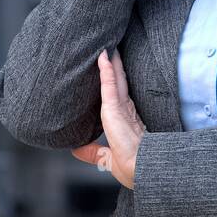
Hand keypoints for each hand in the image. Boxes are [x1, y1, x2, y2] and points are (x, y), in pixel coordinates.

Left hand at [71, 49, 146, 189]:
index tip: (108, 65)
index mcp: (124, 120)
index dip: (114, 79)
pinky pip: (109, 84)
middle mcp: (124, 111)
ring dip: (110, 62)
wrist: (141, 171)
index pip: (117, 94)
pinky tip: (103, 57)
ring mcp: (121, 108)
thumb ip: (92, 152)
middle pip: (117, 82)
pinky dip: (106, 70)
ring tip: (107, 45)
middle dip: (113, 66)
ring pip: (115, 79)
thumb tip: (75, 149)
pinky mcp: (116, 108)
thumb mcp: (106, 159)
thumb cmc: (130, 168)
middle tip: (109, 47)